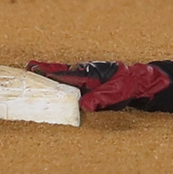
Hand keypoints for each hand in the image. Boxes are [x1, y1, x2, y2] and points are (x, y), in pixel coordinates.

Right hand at [27, 60, 170, 110]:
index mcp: (91, 75)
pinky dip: (61, 78)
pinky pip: (73, 80)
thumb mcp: (117, 95)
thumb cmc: (130, 87)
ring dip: (52, 74)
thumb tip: (84, 105)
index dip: (50, 75)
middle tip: (29, 68)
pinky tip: (55, 80)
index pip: (66, 77)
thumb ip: (101, 99)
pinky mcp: (93, 81)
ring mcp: (90, 76)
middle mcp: (88, 73)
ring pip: (67, 75)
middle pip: (63, 73)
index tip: (34, 71)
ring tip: (36, 72)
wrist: (143, 81)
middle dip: (46, 71)